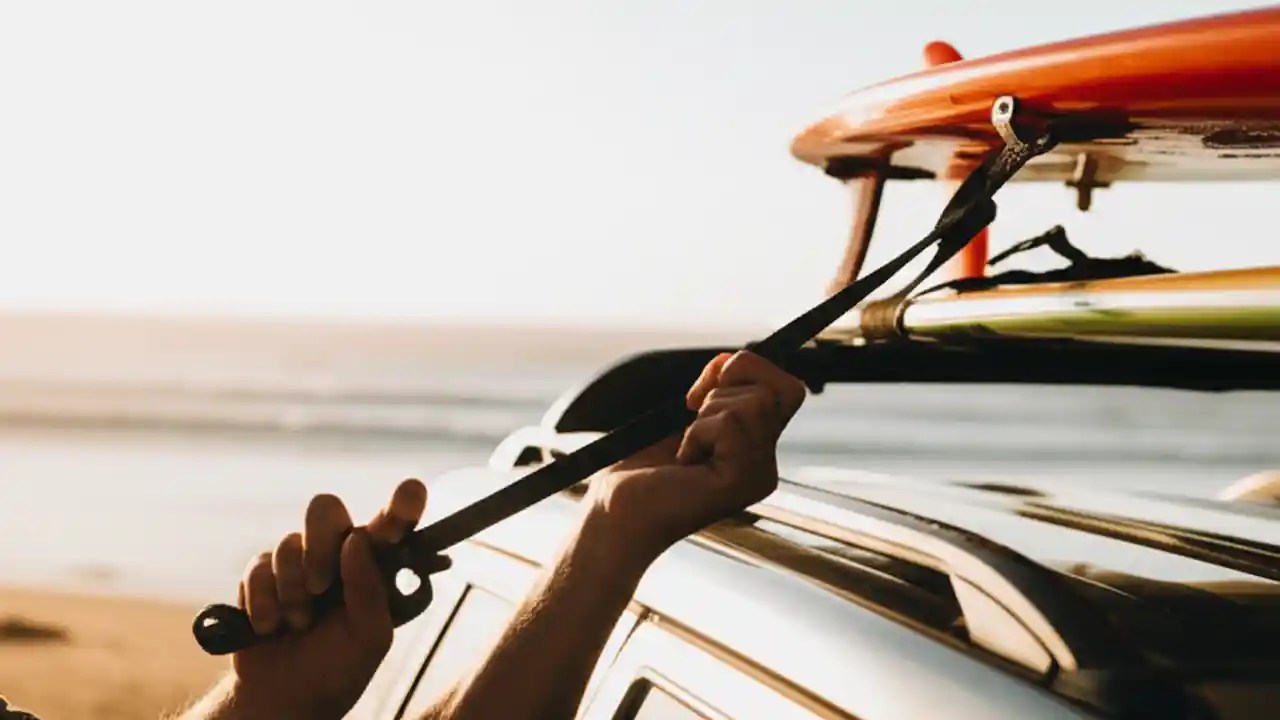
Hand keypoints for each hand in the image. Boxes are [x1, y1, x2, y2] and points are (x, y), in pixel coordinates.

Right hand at [223, 480, 431, 719]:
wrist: (286, 696)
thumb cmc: (339, 666)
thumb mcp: (369, 637)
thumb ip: (370, 590)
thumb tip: (356, 541)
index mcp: (374, 563)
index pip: (391, 522)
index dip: (402, 502)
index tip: (412, 491)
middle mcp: (338, 552)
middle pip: (324, 509)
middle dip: (319, 548)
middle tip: (321, 587)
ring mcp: (298, 560)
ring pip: (289, 544)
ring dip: (292, 590)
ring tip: (299, 623)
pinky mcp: (262, 575)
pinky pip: (257, 568)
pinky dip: (265, 602)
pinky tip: (271, 627)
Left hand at [586, 351, 805, 563]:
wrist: (616, 511)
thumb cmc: (641, 469)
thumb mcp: (685, 413)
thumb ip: (718, 387)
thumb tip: (731, 360)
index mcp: (755, 449)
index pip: (788, 388)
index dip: (749, 371)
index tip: (698, 396)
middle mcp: (765, 464)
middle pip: (781, 388)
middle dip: (728, 387)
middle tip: (693, 419)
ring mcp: (759, 475)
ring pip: (754, 402)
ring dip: (707, 416)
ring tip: (687, 450)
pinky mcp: (742, 481)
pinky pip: (730, 422)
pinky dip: (697, 433)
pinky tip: (685, 463)